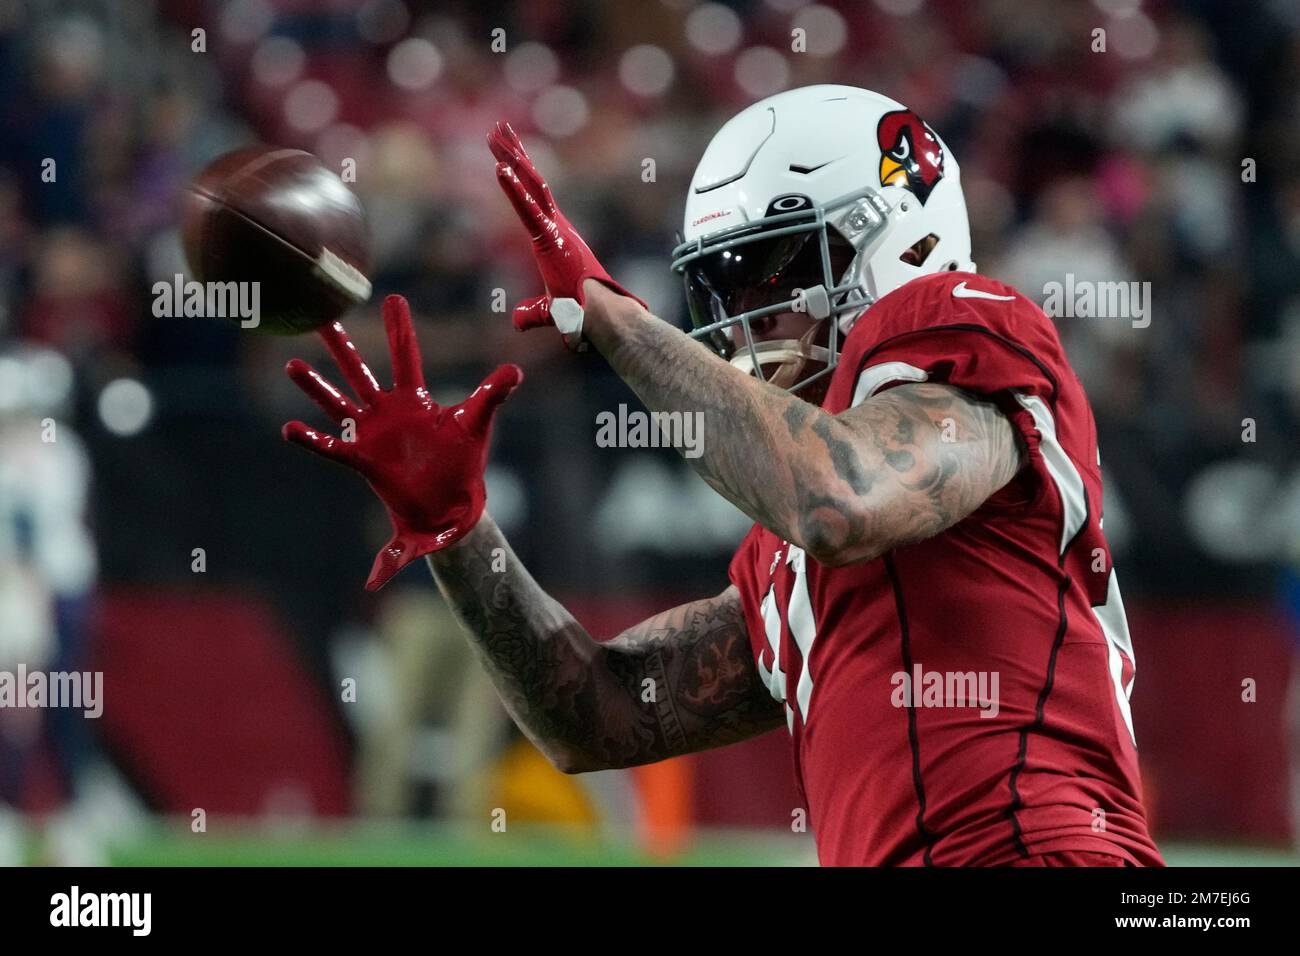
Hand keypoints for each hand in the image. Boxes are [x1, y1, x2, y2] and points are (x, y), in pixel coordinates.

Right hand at [282, 294, 521, 590]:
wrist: (450, 507)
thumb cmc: (463, 462)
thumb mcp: (477, 424)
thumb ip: (492, 396)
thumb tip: (516, 371)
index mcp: (415, 400)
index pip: (405, 357)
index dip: (400, 330)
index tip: (393, 298)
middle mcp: (388, 412)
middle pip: (360, 371)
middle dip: (341, 345)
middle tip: (321, 315)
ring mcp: (372, 435)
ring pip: (338, 403)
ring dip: (316, 387)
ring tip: (292, 364)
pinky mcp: (363, 461)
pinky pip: (333, 447)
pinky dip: (312, 439)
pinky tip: (290, 429)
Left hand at [488, 121, 646, 346]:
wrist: (597, 314)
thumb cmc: (579, 311)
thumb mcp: (549, 309)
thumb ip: (531, 312)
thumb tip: (516, 322)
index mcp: (554, 235)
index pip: (532, 199)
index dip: (519, 175)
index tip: (506, 156)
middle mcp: (555, 224)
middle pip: (529, 181)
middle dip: (513, 153)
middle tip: (498, 129)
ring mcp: (554, 227)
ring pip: (530, 185)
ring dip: (512, 159)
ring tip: (496, 134)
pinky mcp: (549, 237)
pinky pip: (527, 208)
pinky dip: (513, 189)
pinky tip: (499, 169)